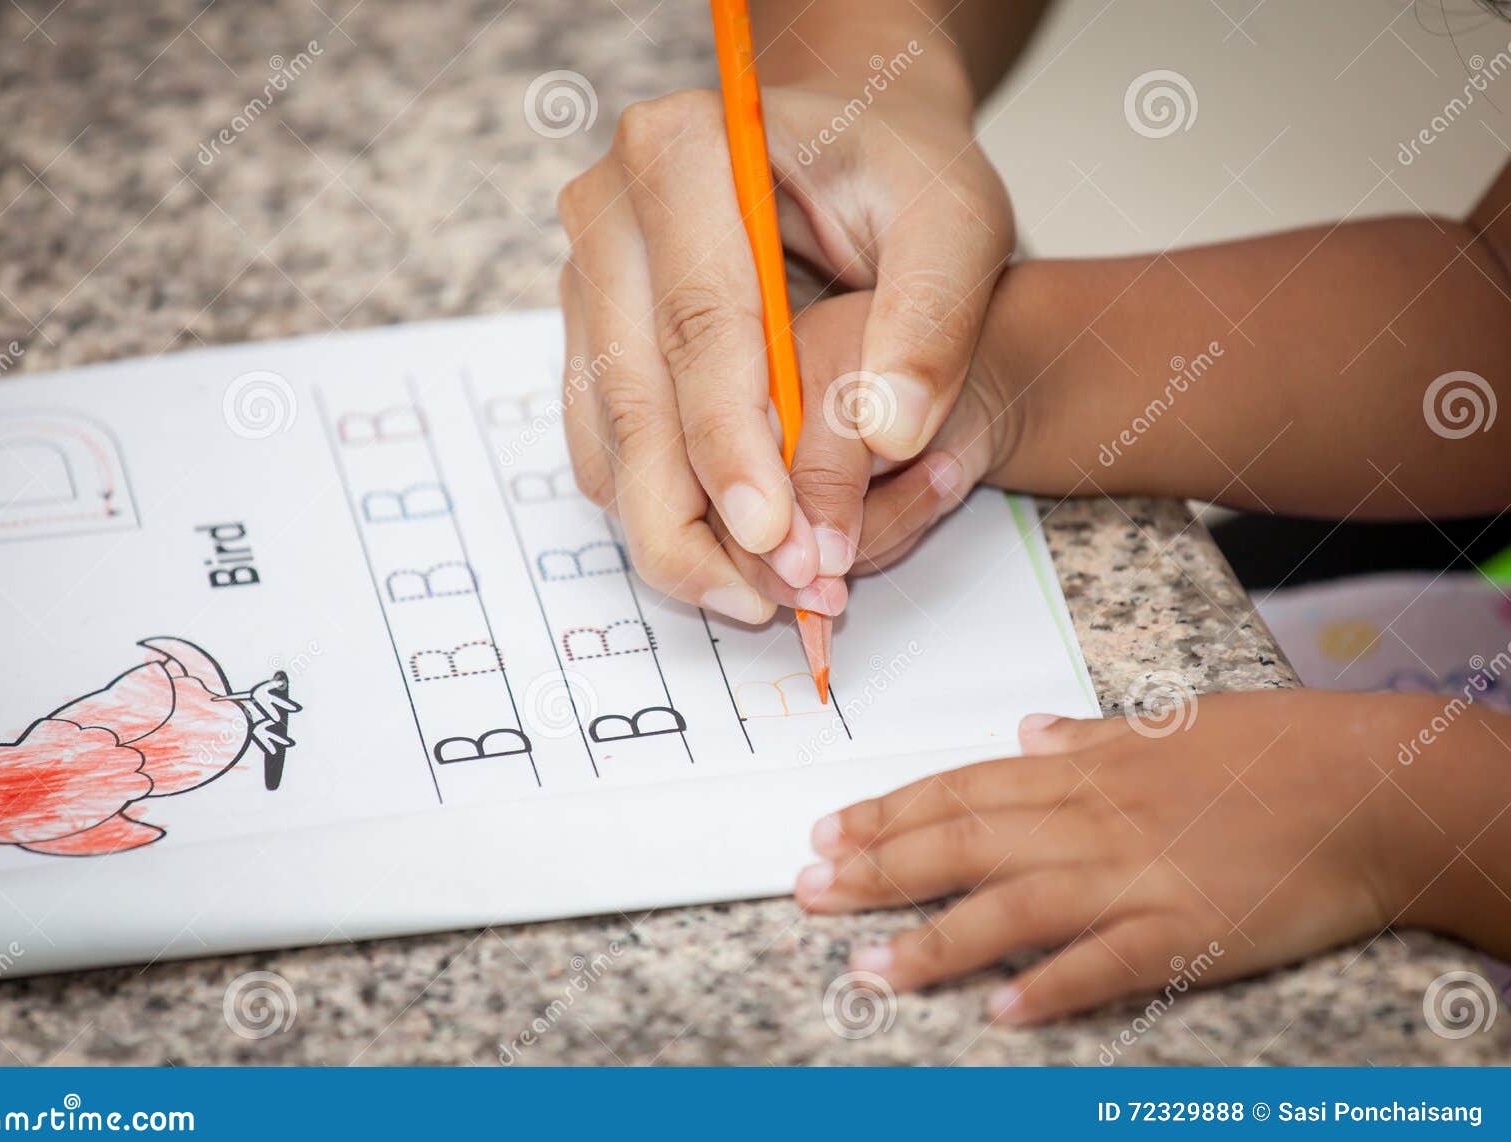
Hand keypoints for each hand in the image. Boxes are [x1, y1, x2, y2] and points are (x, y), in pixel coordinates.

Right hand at [558, 83, 1011, 620]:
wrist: (848, 145)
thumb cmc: (899, 176)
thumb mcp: (954, 221)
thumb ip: (932, 318)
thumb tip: (891, 434)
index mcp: (684, 152)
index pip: (700, 323)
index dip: (732, 441)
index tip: (776, 533)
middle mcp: (610, 211)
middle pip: (632, 392)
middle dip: (697, 514)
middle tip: (768, 596)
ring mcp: (587, 275)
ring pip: (608, 434)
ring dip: (673, 531)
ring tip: (757, 596)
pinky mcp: (589, 332)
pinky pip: (604, 443)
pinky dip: (658, 510)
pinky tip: (725, 557)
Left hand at [795, 690, 1508, 1022]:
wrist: (1371, 788)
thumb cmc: (1273, 750)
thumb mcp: (1169, 724)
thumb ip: (1090, 737)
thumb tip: (1027, 734)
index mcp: (1086, 770)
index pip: (961, 790)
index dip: (888, 813)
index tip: (827, 832)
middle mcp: (1094, 819)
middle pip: (964, 844)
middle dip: (878, 869)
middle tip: (808, 892)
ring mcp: (1138, 876)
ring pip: (1014, 906)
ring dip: (936, 938)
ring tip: (871, 966)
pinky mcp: (1188, 932)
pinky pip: (1106, 964)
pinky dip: (1052, 986)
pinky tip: (1000, 1011)